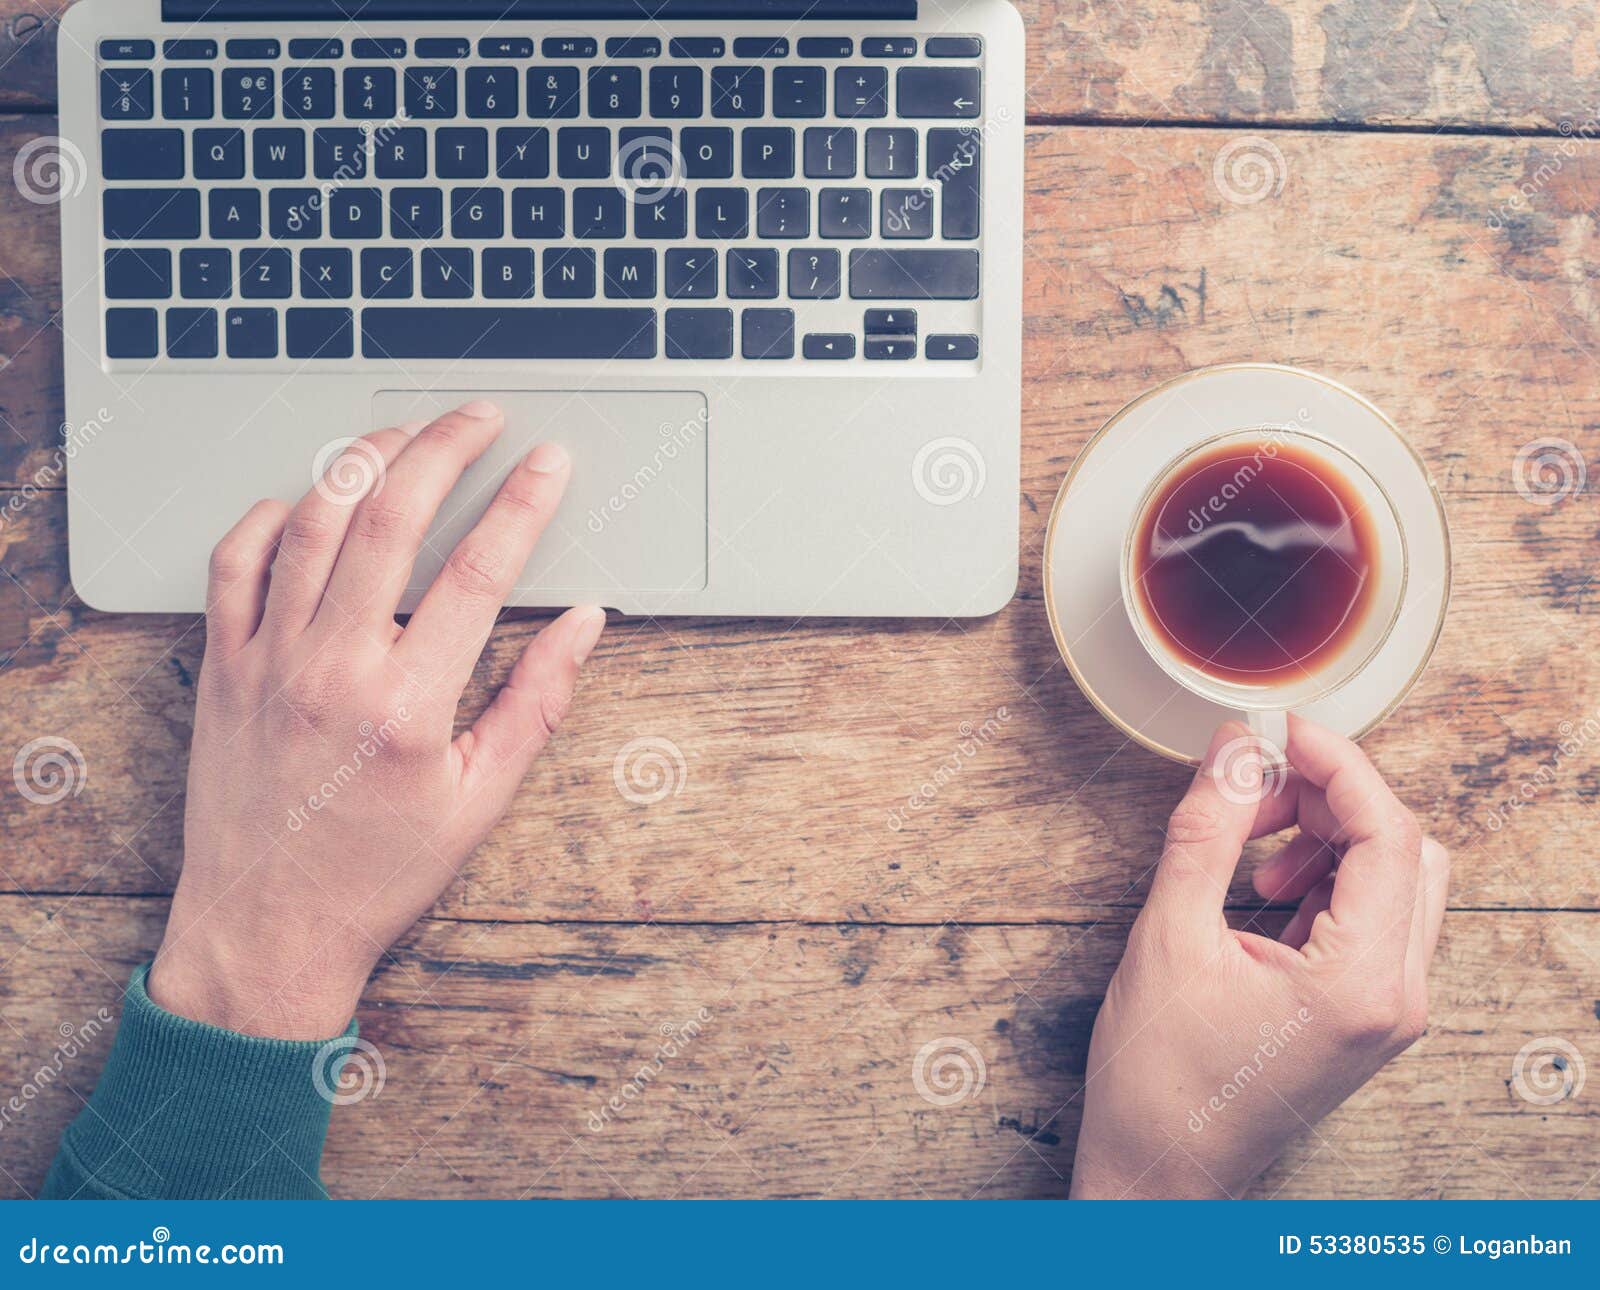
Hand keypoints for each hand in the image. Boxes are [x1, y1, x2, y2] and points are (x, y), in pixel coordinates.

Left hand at [149, 402, 605, 1038]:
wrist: (266, 930)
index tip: (549, 461)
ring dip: (363, 459)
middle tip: (481, 417)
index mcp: (408, 703)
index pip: (480, 569)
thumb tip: (583, 623)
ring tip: (405, 433)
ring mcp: (267, 660)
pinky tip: (306, 501)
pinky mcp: (221, 667)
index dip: (523, 501)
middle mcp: (332, 667)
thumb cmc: (377, 874)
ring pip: (313, 520)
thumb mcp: (481, 801)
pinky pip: (232, 563)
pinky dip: (269, 516)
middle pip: (392, 516)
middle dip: (446, 446)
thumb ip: (538, 702)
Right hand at [1070, 715, 1448, 1198]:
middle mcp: (1397, 997)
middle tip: (1253, 786)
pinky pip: (1373, 919)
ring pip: (1395, 880)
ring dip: (1327, 839)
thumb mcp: (1170, 935)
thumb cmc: (1160, 1077)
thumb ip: (1207, 831)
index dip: (1336, 764)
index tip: (1279, 732)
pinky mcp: (1366, 1015)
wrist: (1159, 1169)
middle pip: (1403, 849)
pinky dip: (1325, 881)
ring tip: (1248, 846)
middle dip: (1329, 799)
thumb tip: (1234, 751)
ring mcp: (1388, 1010)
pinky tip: (1261, 889)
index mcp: (1363, 981)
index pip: (1387, 832)